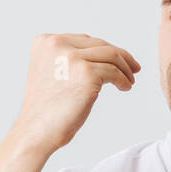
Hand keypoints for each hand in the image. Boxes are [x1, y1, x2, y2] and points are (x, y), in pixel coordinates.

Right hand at [13, 33, 140, 154]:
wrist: (37, 131)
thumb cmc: (46, 109)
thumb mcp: (51, 72)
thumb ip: (68, 58)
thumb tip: (102, 53)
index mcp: (46, 42)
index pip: (84, 40)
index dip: (104, 50)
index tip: (119, 60)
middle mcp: (57, 44)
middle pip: (100, 44)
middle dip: (120, 56)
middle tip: (133, 68)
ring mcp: (72, 57)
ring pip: (111, 55)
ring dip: (125, 68)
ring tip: (129, 80)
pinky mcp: (86, 73)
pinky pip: (114, 72)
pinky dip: (123, 79)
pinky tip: (125, 87)